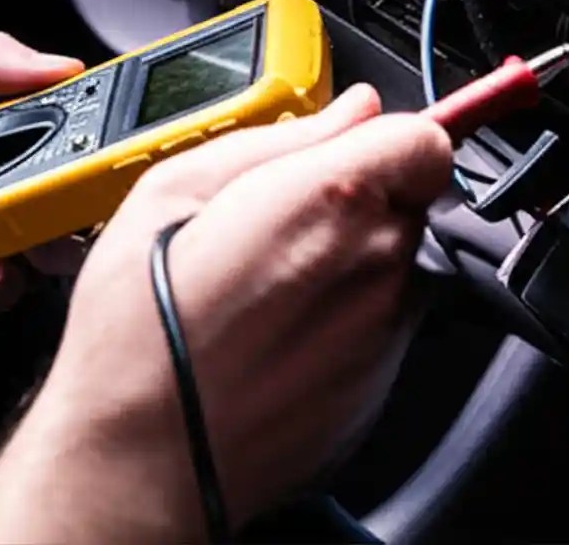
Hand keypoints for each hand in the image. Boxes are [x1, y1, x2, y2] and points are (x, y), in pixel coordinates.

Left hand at [0, 32, 83, 333]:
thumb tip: (60, 66)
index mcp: (4, 145)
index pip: (75, 150)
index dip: (103, 155)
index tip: (117, 154)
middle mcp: (0, 200)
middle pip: (72, 214)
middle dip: (86, 215)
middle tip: (84, 207)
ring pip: (43, 264)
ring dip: (44, 254)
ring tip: (26, 241)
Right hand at [0, 84, 453, 541]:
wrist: (142, 457)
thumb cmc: (142, 329)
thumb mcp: (175, 190)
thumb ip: (282, 137)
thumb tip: (351, 110)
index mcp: (333, 197)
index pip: (426, 138)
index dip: (386, 141)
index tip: (350, 152)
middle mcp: (377, 263)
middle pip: (406, 203)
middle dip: (354, 202)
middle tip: (272, 228)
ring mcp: (385, 329)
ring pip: (391, 266)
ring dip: (345, 265)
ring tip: (263, 292)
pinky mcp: (382, 384)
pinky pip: (377, 326)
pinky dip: (340, 322)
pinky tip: (274, 337)